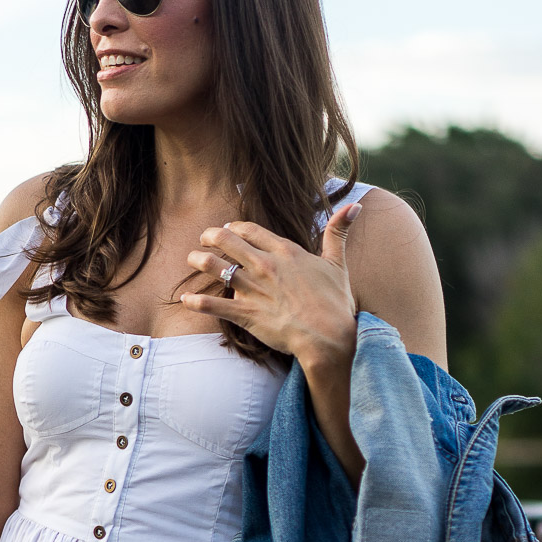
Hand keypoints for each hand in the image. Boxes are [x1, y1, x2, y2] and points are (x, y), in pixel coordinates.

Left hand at [180, 198, 362, 375]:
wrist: (327, 336)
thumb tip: (355, 206)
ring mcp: (254, 289)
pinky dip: (197, 302)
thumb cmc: (334, 302)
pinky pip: (215, 305)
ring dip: (200, 261)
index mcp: (285, 251)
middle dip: (211, 236)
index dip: (236, 227)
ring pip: (218, 268)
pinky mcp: (246, 314)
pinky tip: (186, 300)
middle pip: (229, 242)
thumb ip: (338, 233)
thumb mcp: (337, 263)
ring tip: (191, 259)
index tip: (229, 227)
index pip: (252, 230)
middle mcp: (266, 266)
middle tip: (203, 237)